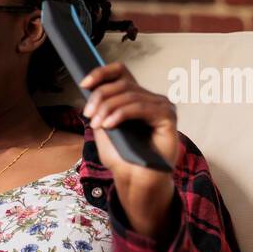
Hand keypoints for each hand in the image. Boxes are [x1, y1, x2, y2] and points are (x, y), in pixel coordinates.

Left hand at [80, 62, 179, 240]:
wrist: (134, 179)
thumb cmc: (122, 156)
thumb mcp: (103, 127)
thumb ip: (99, 108)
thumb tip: (88, 91)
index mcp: (135, 98)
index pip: (121, 72)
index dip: (102, 73)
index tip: (84, 84)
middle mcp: (150, 98)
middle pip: (122, 84)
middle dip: (100, 97)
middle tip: (88, 114)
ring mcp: (161, 106)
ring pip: (130, 95)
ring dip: (108, 108)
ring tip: (97, 124)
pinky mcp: (168, 116)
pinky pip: (142, 107)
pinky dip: (122, 114)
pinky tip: (109, 125)